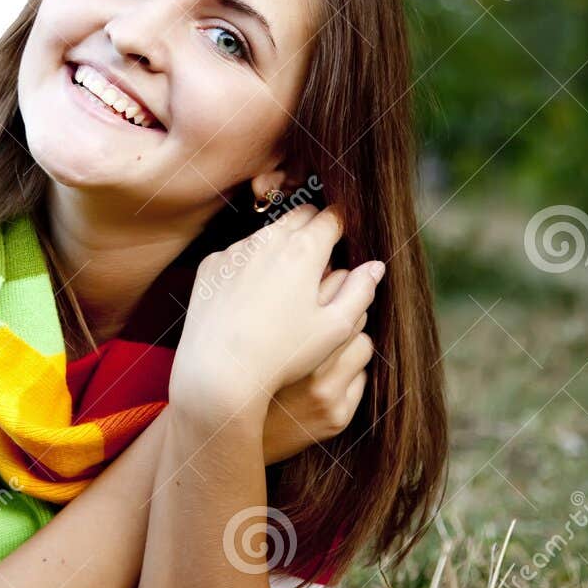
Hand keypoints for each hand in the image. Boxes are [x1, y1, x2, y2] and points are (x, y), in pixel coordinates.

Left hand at [170, 203, 384, 427]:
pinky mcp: (212, 265)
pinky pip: (238, 253)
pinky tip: (252, 297)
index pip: (332, 217)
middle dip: (314, 228)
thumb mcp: (334, 328)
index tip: (345, 241)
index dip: (343, 226)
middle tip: (321, 260)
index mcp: (303, 250)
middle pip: (299, 215)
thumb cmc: (282, 354)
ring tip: (287, 284)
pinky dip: (250, 264)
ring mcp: (235, 251)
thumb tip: (375, 266)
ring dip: (281, 245)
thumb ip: (359, 292)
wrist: (219, 372)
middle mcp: (267, 240)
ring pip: (267, 233)